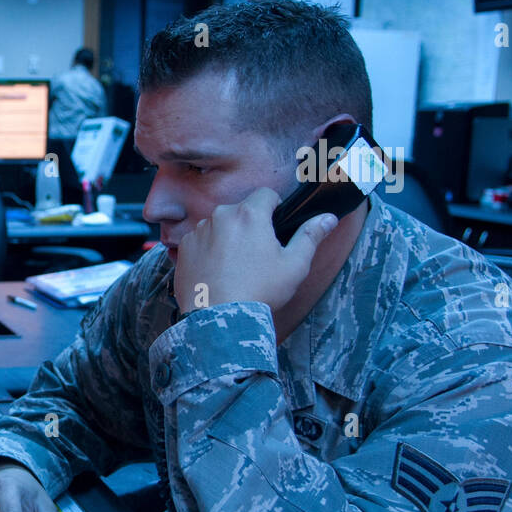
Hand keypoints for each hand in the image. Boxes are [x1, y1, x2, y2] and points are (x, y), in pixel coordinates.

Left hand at [172, 187, 337, 319]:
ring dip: (227, 236)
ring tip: (235, 266)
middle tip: (257, 253)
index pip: (266, 194)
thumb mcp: (294, 265)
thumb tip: (328, 218)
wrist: (219, 317)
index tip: (276, 224)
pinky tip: (216, 272)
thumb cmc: (259, 291)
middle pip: (240, 210)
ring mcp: (198, 231)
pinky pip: (200, 241)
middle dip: (250, 224)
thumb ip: (311, 236)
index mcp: (249, 214)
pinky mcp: (183, 248)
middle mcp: (220, 216)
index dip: (274, 207)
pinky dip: (208, 251)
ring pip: (219, 225)